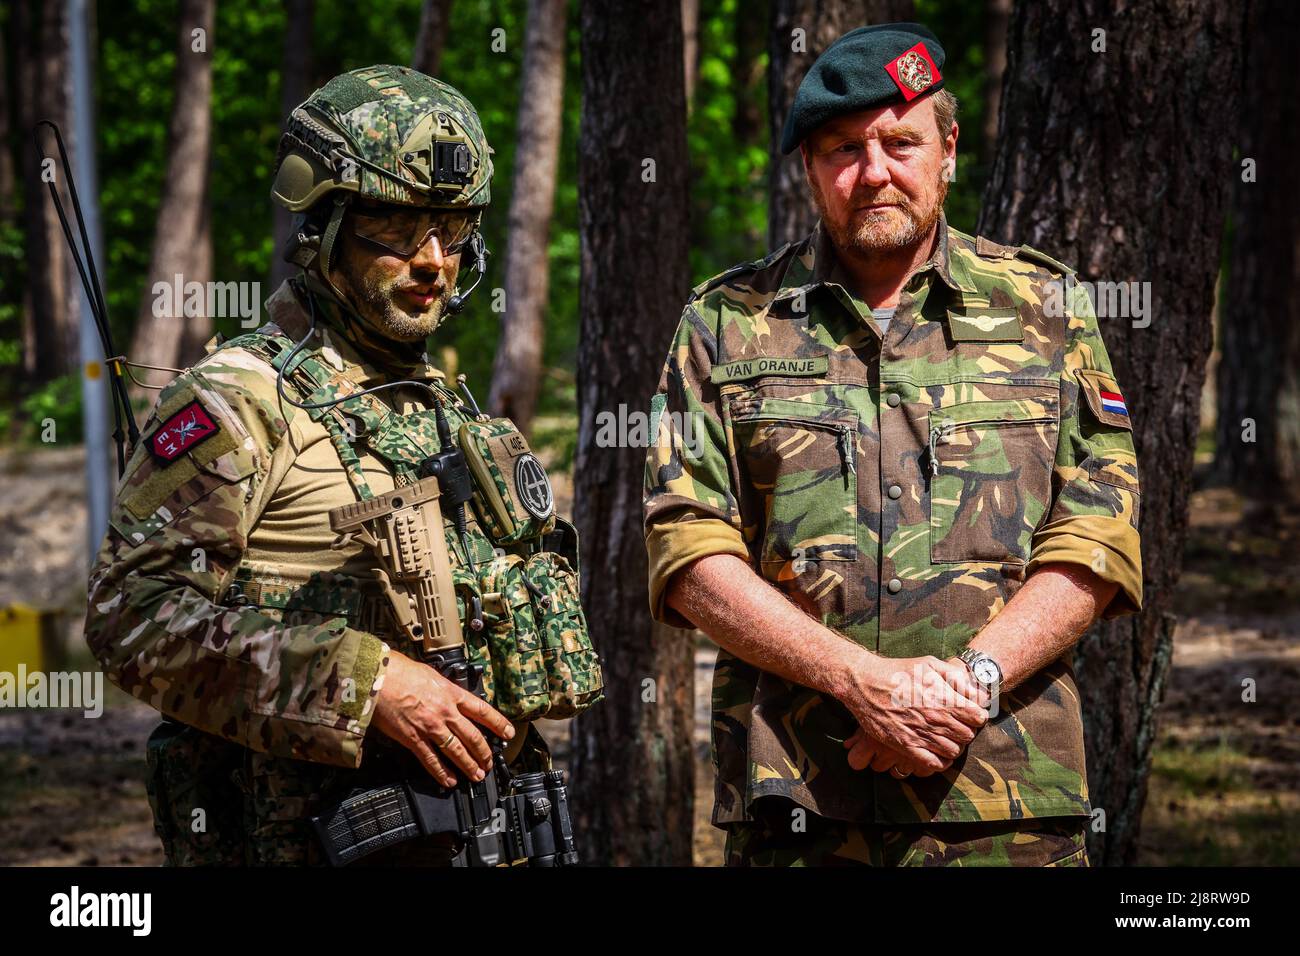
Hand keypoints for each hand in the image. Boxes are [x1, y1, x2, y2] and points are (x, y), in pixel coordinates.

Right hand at [372, 650, 514, 787]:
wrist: (378, 678)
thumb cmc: (400, 671)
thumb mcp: (431, 674)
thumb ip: (444, 688)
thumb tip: (451, 695)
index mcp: (452, 693)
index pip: (483, 711)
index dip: (499, 724)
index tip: (508, 733)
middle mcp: (446, 712)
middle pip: (473, 737)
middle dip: (484, 753)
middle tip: (489, 763)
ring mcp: (430, 727)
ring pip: (456, 751)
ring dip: (468, 766)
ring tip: (476, 775)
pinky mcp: (413, 739)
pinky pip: (431, 760)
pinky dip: (441, 773)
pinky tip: (449, 780)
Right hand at [834, 651, 988, 776]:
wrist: (864, 683)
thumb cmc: (897, 671)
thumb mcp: (929, 664)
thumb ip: (956, 678)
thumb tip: (978, 693)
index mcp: (945, 698)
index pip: (978, 717)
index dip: (976, 714)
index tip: (969, 712)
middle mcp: (936, 719)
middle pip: (967, 735)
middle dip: (965, 729)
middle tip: (956, 723)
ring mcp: (921, 734)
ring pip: (953, 751)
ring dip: (953, 744)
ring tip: (946, 736)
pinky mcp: (906, 746)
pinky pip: (934, 763)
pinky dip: (940, 761)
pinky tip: (937, 752)